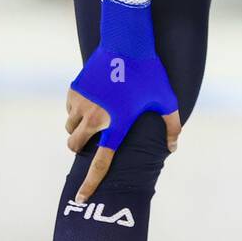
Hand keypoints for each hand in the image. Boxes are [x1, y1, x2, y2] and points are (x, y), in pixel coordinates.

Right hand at [64, 46, 181, 201]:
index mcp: (116, 124)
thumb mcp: (166, 99)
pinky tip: (92, 101)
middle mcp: (95, 117)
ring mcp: (82, 103)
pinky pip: (69, 109)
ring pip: (70, 128)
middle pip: (75, 146)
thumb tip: (172, 148)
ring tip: (94, 119)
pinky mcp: (75, 90)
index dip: (90, 183)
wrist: (126, 43)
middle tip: (91, 141)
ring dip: (77, 130)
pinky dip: (76, 111)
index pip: (100, 162)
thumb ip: (172, 126)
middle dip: (79, 150)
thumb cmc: (149, 71)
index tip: (80, 197)